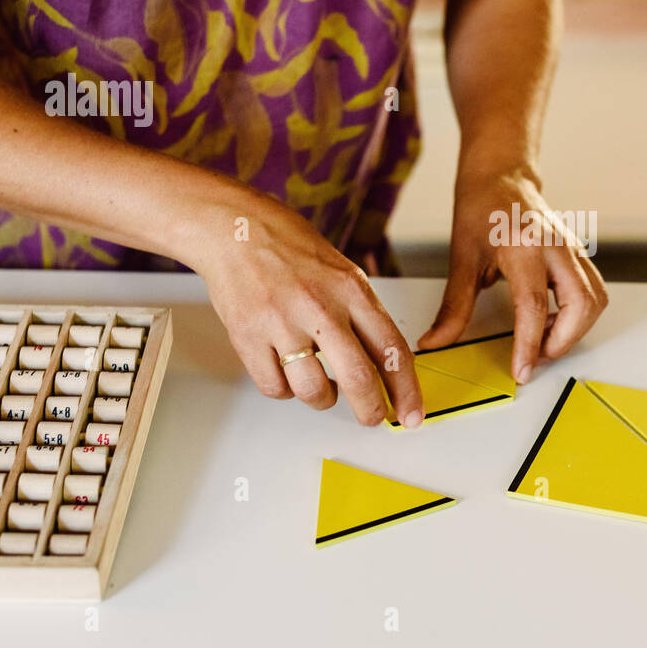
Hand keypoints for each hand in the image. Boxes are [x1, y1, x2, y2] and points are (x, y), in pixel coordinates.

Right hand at [187, 194, 423, 427]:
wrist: (235, 229)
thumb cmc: (290, 249)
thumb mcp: (342, 272)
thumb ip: (363, 315)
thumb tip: (384, 365)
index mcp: (351, 289)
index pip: (391, 349)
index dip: (407, 390)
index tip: (412, 415)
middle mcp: (319, 307)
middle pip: (358, 377)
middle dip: (371, 410)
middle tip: (372, 418)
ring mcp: (281, 323)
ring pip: (313, 390)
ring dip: (324, 399)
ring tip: (322, 386)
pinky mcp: (247, 337)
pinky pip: (275, 388)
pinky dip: (286, 390)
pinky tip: (287, 372)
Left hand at [419, 169, 606, 381]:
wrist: (500, 176)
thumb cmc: (480, 209)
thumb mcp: (461, 259)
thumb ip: (453, 308)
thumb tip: (435, 342)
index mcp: (523, 244)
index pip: (534, 306)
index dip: (529, 345)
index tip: (521, 371)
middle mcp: (555, 245)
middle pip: (580, 304)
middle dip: (562, 341)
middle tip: (534, 356)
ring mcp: (572, 248)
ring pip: (595, 299)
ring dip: (575, 328)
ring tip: (542, 338)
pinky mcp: (578, 253)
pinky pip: (592, 290)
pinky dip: (579, 313)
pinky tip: (551, 319)